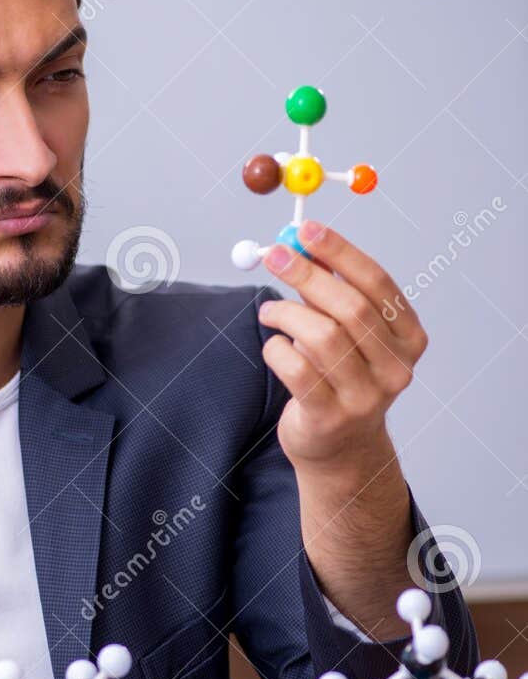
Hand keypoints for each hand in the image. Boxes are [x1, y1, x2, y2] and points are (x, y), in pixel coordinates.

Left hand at [257, 220, 426, 474]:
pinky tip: (275, 347)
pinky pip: (296, 368)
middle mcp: (395, 368)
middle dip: (308, 275)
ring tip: (269, 311)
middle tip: (275, 255)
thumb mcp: (349, 334)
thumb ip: (333, 293)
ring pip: (321, 337)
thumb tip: (302, 243)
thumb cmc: (341, 377)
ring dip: (286, 314)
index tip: (307, 230)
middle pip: (350, 308)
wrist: (340, 448)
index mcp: (409, 338)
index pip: (377, 284)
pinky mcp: (330, 418)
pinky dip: (277, 349)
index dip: (340, 252)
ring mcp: (366, 397)